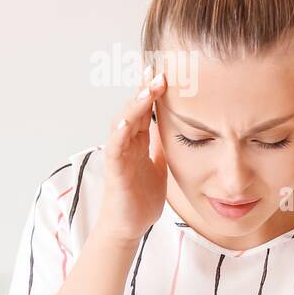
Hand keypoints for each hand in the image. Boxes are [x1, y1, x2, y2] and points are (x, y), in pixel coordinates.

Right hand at [96, 67, 167, 243]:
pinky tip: (127, 120)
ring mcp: (119, 154)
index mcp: (139, 140)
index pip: (146, 109)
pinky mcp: (115, 170)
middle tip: (159, 69)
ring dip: (136, 104)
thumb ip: (163, 145)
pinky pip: (115, 147)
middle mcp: (127, 142)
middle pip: (134, 108)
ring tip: (148, 87)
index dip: (154, 90)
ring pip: (124, 122)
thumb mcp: (161, 164)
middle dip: (146, 89)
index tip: (168, 71)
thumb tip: (179, 126)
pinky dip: (120, 132)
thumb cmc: (142, 195)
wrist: (130, 224)